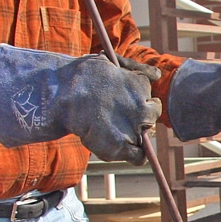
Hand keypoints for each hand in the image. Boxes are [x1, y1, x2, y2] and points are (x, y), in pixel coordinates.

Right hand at [0, 44, 159, 163]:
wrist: (63, 95)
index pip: (151, 99)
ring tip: (116, 130)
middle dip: (141, 117)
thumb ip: (137, 69)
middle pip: (152, 116)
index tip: (129, 105)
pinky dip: (136, 156)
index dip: (141, 102)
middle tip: (121, 118)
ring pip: (146, 135)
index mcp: (140, 85)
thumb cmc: (84, 78)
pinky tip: (124, 149)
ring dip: (137, 134)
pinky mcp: (120, 147)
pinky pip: (139, 157)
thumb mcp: (113, 64)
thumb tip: (157, 75)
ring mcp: (134, 128)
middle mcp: (142, 107)